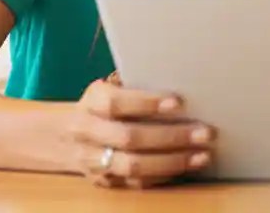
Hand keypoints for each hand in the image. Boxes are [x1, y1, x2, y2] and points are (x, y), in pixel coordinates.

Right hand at [68, 72, 214, 188]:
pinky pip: (137, 183)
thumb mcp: (110, 90)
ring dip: (172, 161)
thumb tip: (183, 87)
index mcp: (91, 102)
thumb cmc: (103, 107)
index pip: (115, 103)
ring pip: (133, 166)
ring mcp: (93, 161)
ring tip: (203, 154)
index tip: (179, 102)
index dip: (146, 103)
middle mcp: (87, 132)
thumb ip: (137, 88)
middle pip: (129, 137)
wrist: (65, 138)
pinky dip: (165, 175)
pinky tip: (188, 166)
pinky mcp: (105, 181)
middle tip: (204, 132)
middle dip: (170, 136)